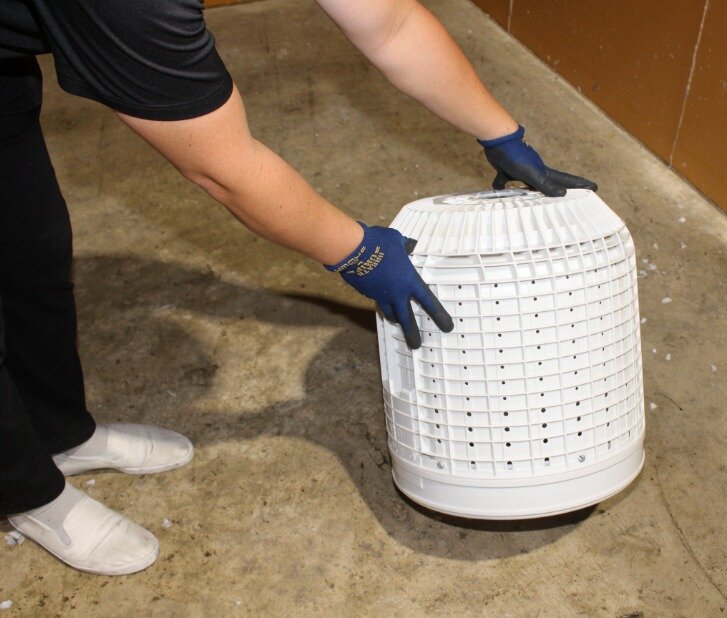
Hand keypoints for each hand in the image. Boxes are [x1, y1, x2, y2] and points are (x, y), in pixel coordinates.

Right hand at [326, 223, 453, 348]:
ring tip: (396, 320)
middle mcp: (396, 293)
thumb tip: (409, 245)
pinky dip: (379, 298)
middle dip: (412, 333)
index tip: (447, 326)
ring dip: (394, 318)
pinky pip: (376, 299)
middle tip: (416, 344)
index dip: (439, 315)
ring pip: (389, 313)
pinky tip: (377, 293)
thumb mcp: (396, 240)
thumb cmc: (378, 242)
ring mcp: (380, 295)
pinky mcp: (367, 293)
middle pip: (407, 319)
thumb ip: (405, 246)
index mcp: (409, 281)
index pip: (428, 302)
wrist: (352, 250)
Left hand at [478, 125, 596, 196]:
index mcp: (544, 173)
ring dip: (532, 191)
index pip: (565, 181)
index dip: (578, 185)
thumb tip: (563, 194)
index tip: (594, 188)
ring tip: (536, 198)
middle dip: (560, 190)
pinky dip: (503, 185)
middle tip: (571, 195)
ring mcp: (522, 169)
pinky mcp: (507, 168)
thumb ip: (544, 184)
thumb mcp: (532, 174)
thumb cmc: (517, 156)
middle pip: (550, 183)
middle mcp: (535, 171)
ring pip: (529, 184)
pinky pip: (506, 179)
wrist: (500, 140)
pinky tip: (500, 190)